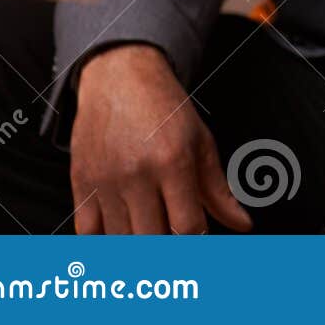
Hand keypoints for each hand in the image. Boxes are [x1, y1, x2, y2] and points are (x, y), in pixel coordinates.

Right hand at [70, 44, 252, 234]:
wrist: (120, 77)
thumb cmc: (165, 109)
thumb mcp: (201, 143)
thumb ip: (219, 190)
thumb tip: (244, 225)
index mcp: (174, 162)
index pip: (188, 227)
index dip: (197, 240)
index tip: (197, 234)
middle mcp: (138, 174)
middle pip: (153, 240)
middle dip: (167, 247)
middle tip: (173, 237)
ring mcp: (106, 181)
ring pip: (121, 241)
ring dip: (138, 245)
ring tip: (150, 233)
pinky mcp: (81, 183)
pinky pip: (87, 233)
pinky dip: (103, 242)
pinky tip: (119, 234)